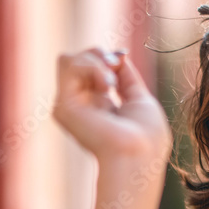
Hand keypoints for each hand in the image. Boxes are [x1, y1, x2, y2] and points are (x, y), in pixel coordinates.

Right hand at [51, 47, 172, 162]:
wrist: (137, 154)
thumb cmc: (146, 135)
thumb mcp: (140, 99)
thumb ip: (126, 78)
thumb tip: (118, 56)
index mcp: (100, 108)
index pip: (91, 70)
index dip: (106, 59)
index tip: (121, 60)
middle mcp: (81, 107)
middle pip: (77, 61)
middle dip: (98, 54)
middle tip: (114, 65)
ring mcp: (69, 107)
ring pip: (68, 60)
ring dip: (95, 60)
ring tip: (110, 82)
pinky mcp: (62, 106)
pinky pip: (68, 64)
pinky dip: (92, 66)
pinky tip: (106, 85)